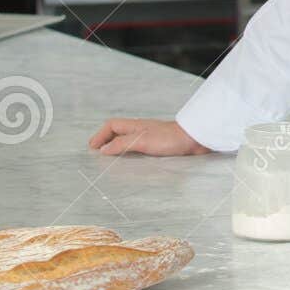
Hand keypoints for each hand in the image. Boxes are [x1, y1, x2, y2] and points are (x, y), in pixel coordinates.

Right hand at [88, 118, 210, 156]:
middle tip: (98, 154)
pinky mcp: (161, 146)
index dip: (100, 135)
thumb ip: (122, 144)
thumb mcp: (142, 141)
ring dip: (119, 149)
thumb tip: (104, 149)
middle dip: (107, 141)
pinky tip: (133, 164)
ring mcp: (152, 138)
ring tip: (112, 161)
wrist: (197, 140)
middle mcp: (142, 130)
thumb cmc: (171, 138)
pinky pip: (141, 149)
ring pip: (129, 141)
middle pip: (119, 133)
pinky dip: (133, 154)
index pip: (112, 126)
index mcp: (135, 126)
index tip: (93, 148)